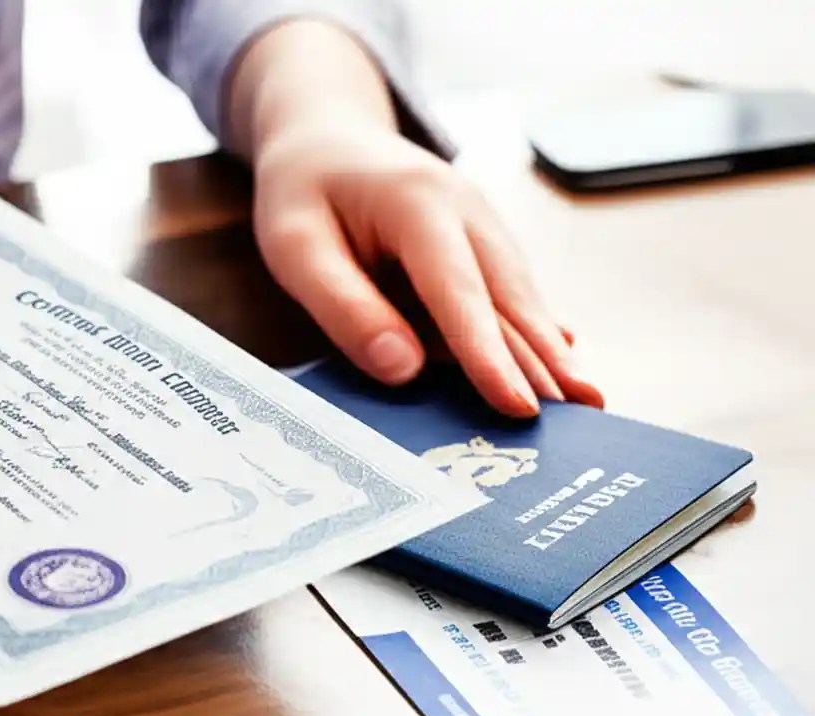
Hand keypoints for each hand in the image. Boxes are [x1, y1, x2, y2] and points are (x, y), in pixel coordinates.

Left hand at [252, 123, 600, 414]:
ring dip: (549, 349)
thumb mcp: (294, 245)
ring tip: (586, 402)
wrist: (324, 136)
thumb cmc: (303, 191)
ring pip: (518, 295)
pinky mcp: (480, 242)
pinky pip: (506, 291)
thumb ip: (344, 307)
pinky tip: (560, 361)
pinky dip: (532, 329)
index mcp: (416, 203)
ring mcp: (480, 223)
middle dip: (544, 358)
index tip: (516, 404)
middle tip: (587, 413)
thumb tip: (403, 370)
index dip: (487, 352)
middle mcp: (464, 209)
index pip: (458, 290)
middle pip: (508, 294)